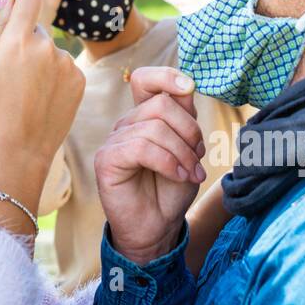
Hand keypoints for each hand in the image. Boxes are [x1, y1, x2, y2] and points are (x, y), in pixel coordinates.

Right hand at [0, 0, 84, 174]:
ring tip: (30, 90)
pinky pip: (65, 66)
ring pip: (51, 49)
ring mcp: (66, 62)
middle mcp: (46, 46)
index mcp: (18, 40)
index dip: (22, 5)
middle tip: (15, 73)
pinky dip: (55, 76)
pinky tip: (44, 97)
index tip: (16, 20)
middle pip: (38, 28)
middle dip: (27, 41)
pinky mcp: (79, 77)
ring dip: (42, 61)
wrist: (21, 148)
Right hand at [94, 67, 204, 264]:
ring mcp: (114, 141)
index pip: (145, 80)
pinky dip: (168, 162)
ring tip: (190, 174)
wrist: (158, 228)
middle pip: (160, 104)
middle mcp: (127, 124)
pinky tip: (177, 176)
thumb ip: (185, 118)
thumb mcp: (188, 149)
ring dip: (182, 153)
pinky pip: (142, 147)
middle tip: (198, 158)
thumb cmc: (171, 189)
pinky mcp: (107, 160)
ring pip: (155, 127)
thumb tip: (187, 85)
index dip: (166, 76)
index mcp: (144, 117)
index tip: (190, 87)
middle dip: (189, 131)